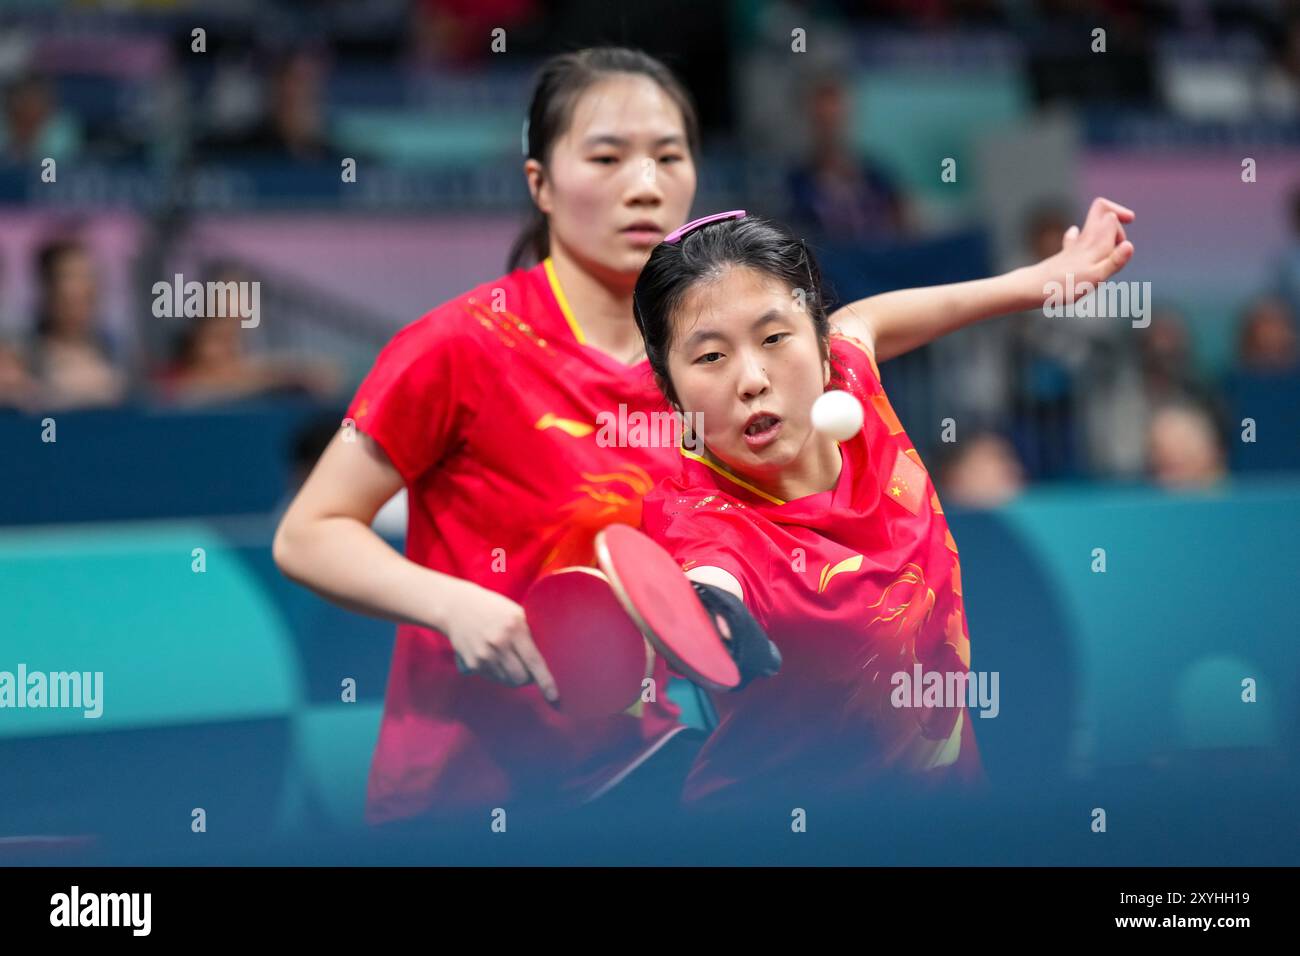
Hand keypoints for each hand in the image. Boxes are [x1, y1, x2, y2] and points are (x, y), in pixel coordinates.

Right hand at [441, 581, 558, 702]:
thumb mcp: (516, 613)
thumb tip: (543, 662)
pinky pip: (491, 678)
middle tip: (527, 668)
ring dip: (511, 675)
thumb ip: (529, 635)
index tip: (554, 697)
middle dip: (527, 678)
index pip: (534, 661)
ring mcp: (483, 656)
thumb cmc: (492, 608)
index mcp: (514, 629)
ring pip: (506, 680)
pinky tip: (491, 655)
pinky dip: (496, 673)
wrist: (456, 606)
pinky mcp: (471, 664)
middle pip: (520, 678)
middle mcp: (498, 644)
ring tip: (506, 656)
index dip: (546, 682)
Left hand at [1039, 197, 1135, 300]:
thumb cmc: (1065, 286)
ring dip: (1104, 231)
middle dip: (1116, 224)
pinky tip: (1074, 232)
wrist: (1032, 289)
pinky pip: (1073, 238)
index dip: (1120, 216)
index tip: (1123, 235)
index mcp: (1094, 242)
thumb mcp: (1095, 278)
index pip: (1109, 213)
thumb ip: (1113, 261)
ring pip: (1091, 227)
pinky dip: (1077, 234)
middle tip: (1118, 244)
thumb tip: (1129, 244)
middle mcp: (1084, 240)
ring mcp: (1074, 247)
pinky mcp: (1065, 255)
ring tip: (1110, 245)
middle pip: (1101, 214)